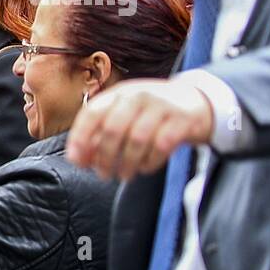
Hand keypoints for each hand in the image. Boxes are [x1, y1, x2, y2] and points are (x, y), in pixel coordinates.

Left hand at [66, 79, 214, 180]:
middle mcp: (138, 96)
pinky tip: (145, 168)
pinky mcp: (182, 119)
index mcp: (118, 94)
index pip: (91, 113)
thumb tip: (77, 158)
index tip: (76, 160)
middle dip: (104, 157)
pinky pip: (162, 145)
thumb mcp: (123, 116)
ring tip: (124, 175)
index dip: (80, 138)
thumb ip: (99, 134)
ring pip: (137, 139)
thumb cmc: (149, 114)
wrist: (194, 103)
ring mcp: (161, 106)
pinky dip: (150, 161)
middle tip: (103, 174)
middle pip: (113, 129)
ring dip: (127, 163)